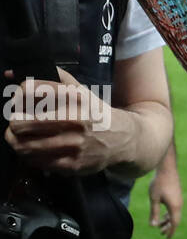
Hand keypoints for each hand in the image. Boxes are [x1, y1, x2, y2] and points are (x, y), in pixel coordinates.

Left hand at [3, 66, 125, 174]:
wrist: (123, 139)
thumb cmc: (94, 112)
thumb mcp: (79, 89)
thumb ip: (50, 77)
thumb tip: (9, 74)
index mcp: (74, 97)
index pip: (28, 90)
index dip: (17, 95)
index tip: (19, 101)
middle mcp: (74, 119)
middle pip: (19, 122)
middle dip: (13, 122)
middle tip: (16, 123)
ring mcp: (73, 145)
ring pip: (23, 146)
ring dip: (16, 141)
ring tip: (19, 138)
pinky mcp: (73, 164)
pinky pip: (36, 162)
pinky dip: (30, 156)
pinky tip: (34, 151)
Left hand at [149, 167, 182, 237]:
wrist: (167, 168)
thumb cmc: (159, 183)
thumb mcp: (154, 199)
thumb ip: (154, 213)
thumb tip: (153, 226)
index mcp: (174, 207)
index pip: (174, 223)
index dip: (170, 231)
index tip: (166, 238)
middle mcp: (179, 205)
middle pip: (175, 220)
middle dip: (168, 227)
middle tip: (161, 233)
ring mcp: (179, 200)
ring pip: (175, 214)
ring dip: (168, 220)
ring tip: (159, 224)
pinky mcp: (177, 195)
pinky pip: (175, 209)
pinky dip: (169, 214)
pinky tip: (163, 213)